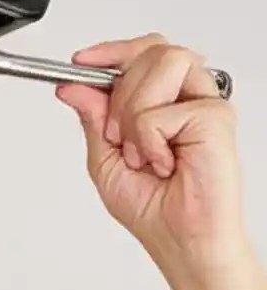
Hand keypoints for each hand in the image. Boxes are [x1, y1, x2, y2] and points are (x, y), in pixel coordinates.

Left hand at [56, 33, 244, 259]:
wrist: (179, 239)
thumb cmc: (152, 206)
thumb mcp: (103, 157)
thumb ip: (92, 117)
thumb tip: (72, 85)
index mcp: (164, 101)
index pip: (144, 51)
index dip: (111, 51)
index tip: (80, 61)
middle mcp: (187, 97)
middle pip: (152, 50)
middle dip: (120, 90)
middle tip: (115, 134)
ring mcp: (205, 104)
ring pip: (163, 63)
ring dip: (134, 111)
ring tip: (140, 150)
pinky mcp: (216, 117)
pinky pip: (163, 110)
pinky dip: (148, 140)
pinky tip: (162, 163)